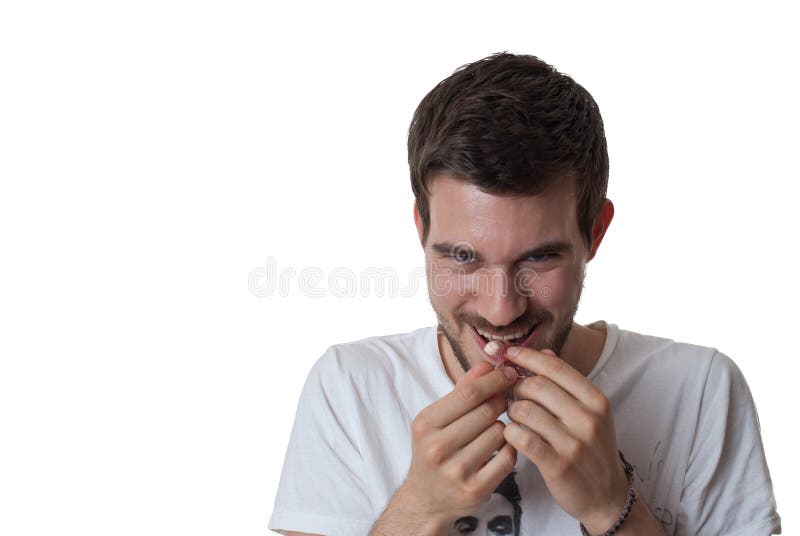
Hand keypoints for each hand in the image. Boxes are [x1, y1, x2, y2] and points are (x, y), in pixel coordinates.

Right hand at [395, 361, 518, 528]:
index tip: (509, 373)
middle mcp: (438, 447)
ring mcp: (457, 471)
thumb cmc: (434, 450)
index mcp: (426, 424)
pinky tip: (501, 448)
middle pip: (487, 411)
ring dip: (503, 426)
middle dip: (500, 400)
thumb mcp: (437, 418)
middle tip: (503, 400)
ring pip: (500, 432)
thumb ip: (462, 390)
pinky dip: (510, 448)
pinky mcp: (476, 490)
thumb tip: (487, 364)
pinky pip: (508, 457)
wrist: (426, 500)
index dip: (494, 379)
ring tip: (492, 430)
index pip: (469, 393)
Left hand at [502, 346, 628, 531]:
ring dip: (512, 411)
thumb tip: (543, 351)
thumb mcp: (590, 412)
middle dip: (516, 387)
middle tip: (512, 395)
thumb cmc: (591, 448)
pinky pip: (521, 438)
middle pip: (536, 386)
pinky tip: (513, 435)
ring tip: (514, 417)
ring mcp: (574, 443)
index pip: (555, 367)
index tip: (508, 352)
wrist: (606, 496)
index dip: (527, 356)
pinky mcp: (557, 465)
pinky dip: (510, 433)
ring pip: (525, 410)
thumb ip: (566, 382)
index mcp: (596, 400)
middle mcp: (588, 419)